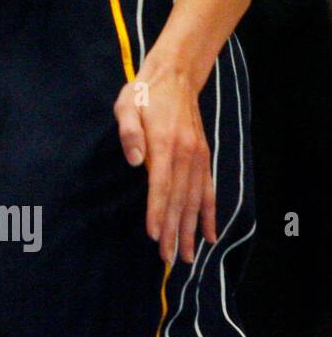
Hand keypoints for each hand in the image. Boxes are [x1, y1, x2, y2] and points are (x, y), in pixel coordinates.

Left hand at [114, 58, 215, 265]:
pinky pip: (208, 190)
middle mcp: (185, 154)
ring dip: (191, 229)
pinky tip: (210, 234)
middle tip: (169, 259)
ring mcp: (197, 157)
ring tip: (188, 256)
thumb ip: (129, 132)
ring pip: (195, 200)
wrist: (175, 77)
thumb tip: (134, 161)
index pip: (160, 186)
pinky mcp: (202, 157)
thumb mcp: (126, 105)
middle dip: (174, 231)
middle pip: (179, 200)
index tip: (155, 236)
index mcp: (164, 144)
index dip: (158, 212)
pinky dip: (210, 214)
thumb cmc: (144, 94)